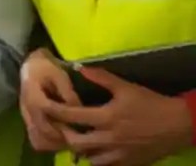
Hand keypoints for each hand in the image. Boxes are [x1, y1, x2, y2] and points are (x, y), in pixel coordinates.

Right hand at [20, 47, 80, 151]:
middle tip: (78, 135)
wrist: (31, 67)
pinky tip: (61, 139)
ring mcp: (26, 117)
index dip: (62, 119)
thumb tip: (79, 110)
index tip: (79, 124)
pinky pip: (36, 139)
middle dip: (62, 135)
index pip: (46, 111)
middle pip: (43, 130)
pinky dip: (48, 143)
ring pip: (38, 139)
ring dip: (54, 142)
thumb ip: (68, 93)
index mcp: (33, 95)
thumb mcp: (60, 75)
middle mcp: (26, 109)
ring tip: (70, 139)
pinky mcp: (28, 122)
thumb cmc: (47, 69)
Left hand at [46, 67, 192, 165]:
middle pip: (75, 143)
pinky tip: (96, 150)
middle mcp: (109, 139)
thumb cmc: (151, 104)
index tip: (45, 107)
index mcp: (106, 118)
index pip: (72, 116)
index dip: (54, 112)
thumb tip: (79, 68)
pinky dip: (97, 159)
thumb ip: (101, 77)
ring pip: (88, 159)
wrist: (178, 125)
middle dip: (64, 135)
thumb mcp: (126, 87)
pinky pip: (105, 165)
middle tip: (61, 126)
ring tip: (78, 139)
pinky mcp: (128, 163)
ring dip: (80, 150)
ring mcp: (118, 154)